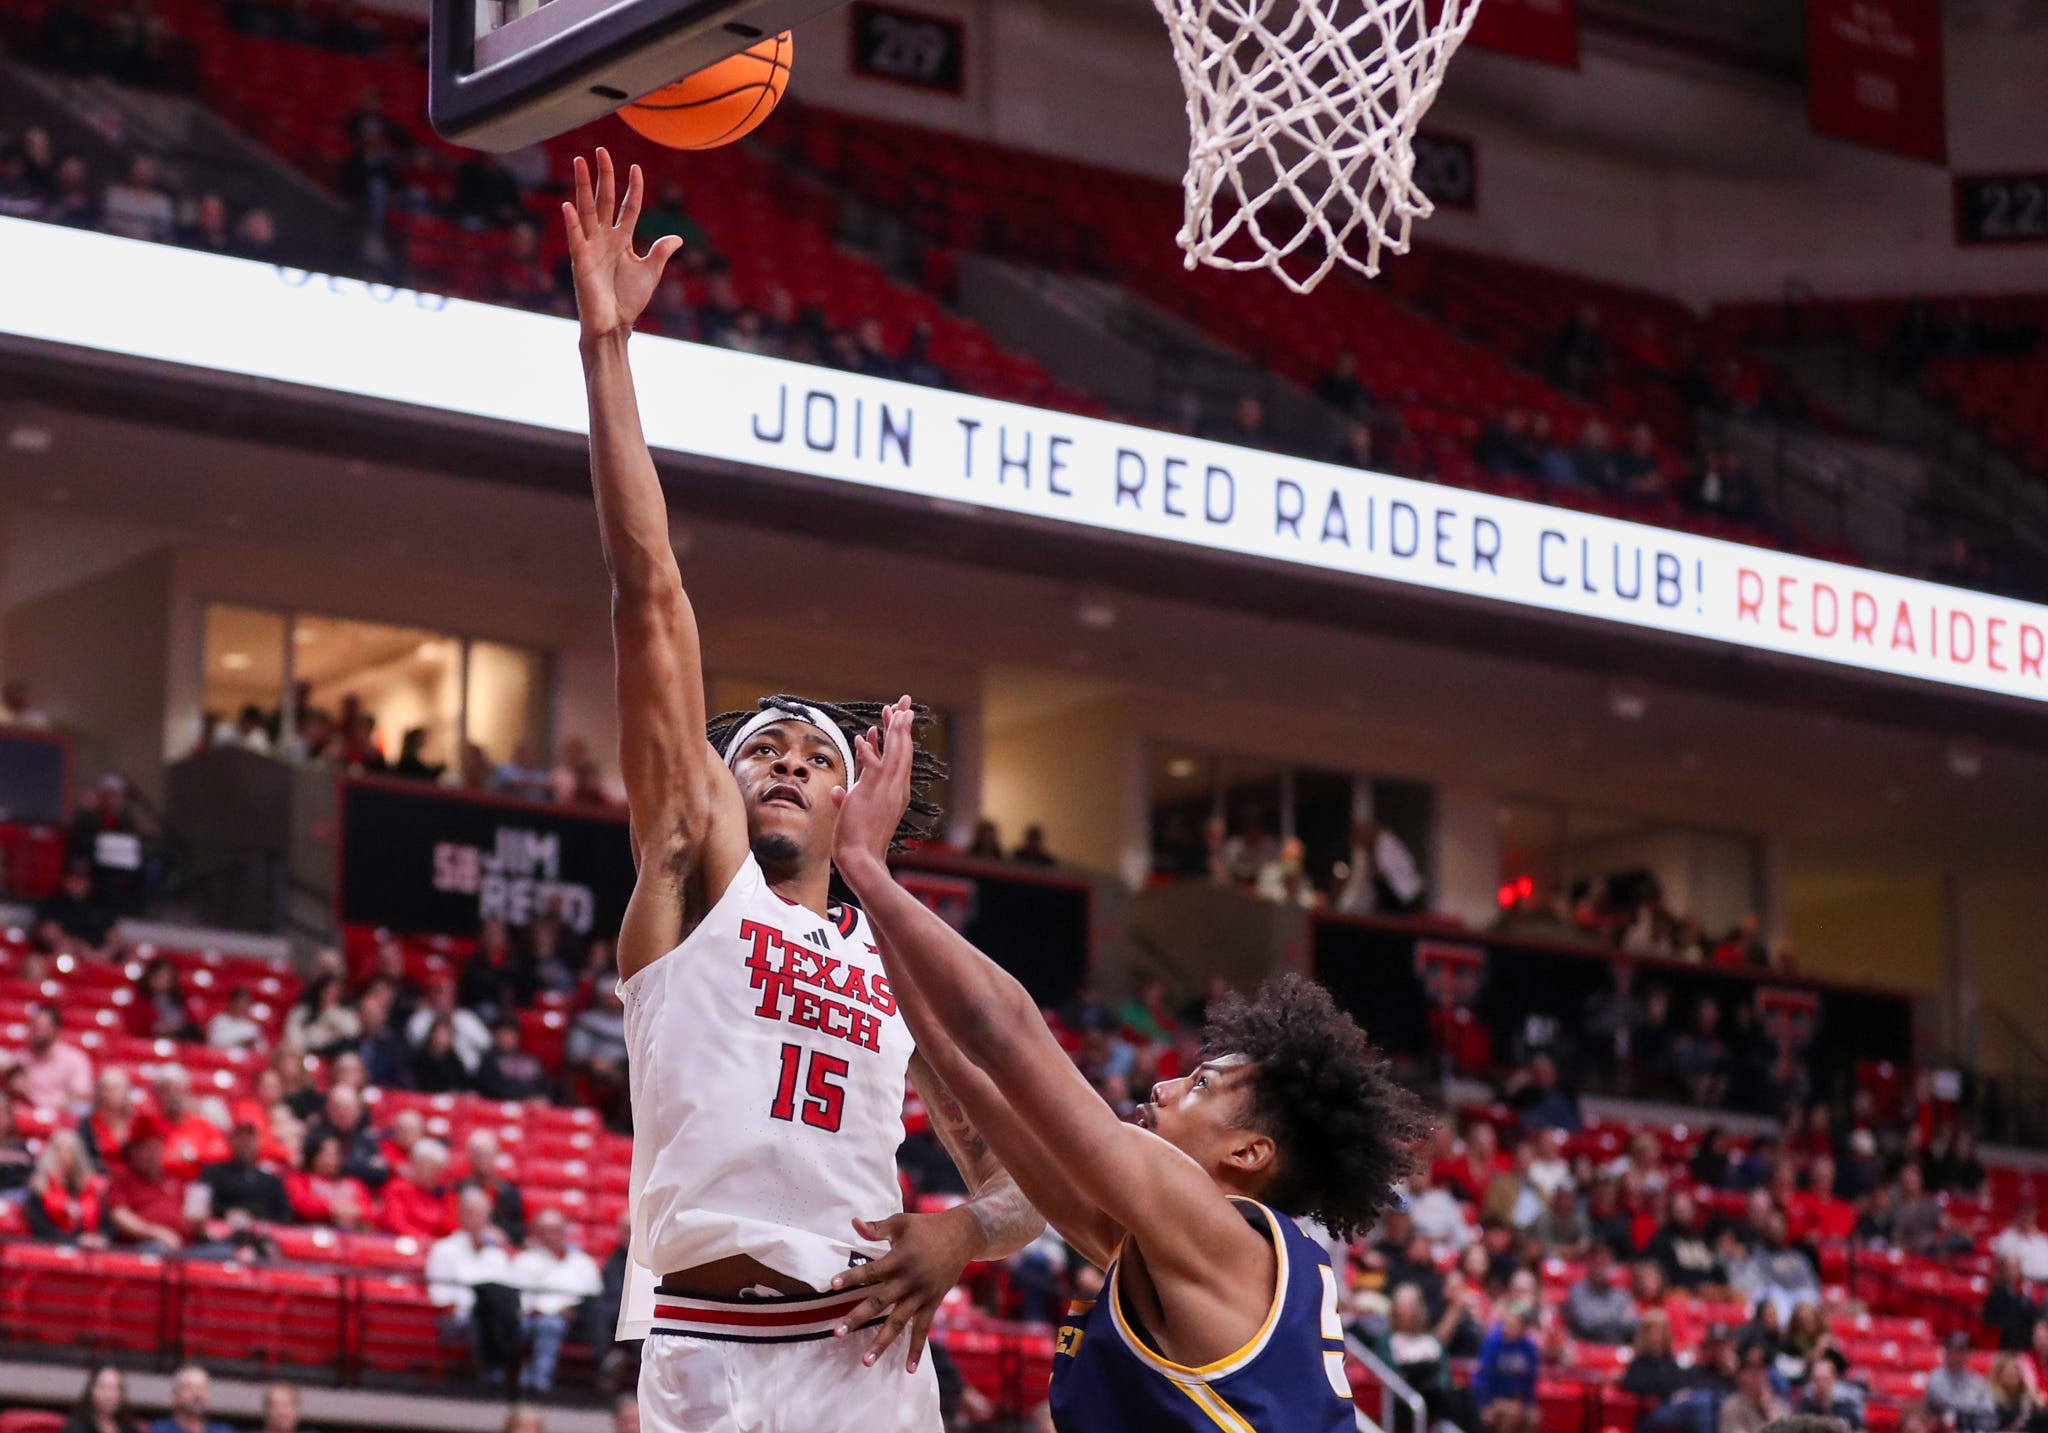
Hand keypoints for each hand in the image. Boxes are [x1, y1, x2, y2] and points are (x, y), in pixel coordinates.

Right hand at [561, 148, 682, 342]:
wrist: (615, 324)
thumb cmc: (629, 300)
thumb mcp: (650, 273)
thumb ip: (660, 253)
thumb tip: (678, 237)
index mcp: (622, 239)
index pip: (628, 207)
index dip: (633, 188)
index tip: (636, 168)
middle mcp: (605, 238)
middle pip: (603, 199)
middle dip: (603, 175)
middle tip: (601, 150)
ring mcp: (591, 246)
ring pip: (586, 210)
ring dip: (583, 186)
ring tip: (579, 162)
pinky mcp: (580, 261)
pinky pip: (575, 237)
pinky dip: (572, 222)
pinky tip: (569, 205)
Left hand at [829, 1207, 980, 1372]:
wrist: (963, 1236)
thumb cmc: (926, 1227)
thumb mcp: (901, 1223)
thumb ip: (877, 1228)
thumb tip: (853, 1223)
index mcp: (899, 1259)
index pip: (870, 1270)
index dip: (851, 1277)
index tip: (832, 1285)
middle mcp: (909, 1280)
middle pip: (879, 1302)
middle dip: (857, 1317)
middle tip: (837, 1332)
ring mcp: (921, 1295)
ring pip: (898, 1322)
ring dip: (881, 1342)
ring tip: (866, 1361)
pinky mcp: (932, 1303)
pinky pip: (923, 1330)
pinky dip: (917, 1349)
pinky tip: (909, 1369)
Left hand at [830, 696, 914, 886]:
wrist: (862, 859)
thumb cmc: (858, 840)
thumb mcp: (852, 814)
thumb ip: (846, 798)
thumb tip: (837, 791)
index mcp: (895, 791)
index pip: (898, 757)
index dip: (897, 735)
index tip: (894, 718)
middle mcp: (896, 787)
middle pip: (902, 749)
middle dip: (902, 724)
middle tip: (903, 703)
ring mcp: (887, 789)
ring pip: (895, 752)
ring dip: (894, 729)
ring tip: (895, 709)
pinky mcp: (873, 792)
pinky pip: (874, 765)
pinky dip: (871, 749)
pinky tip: (867, 734)